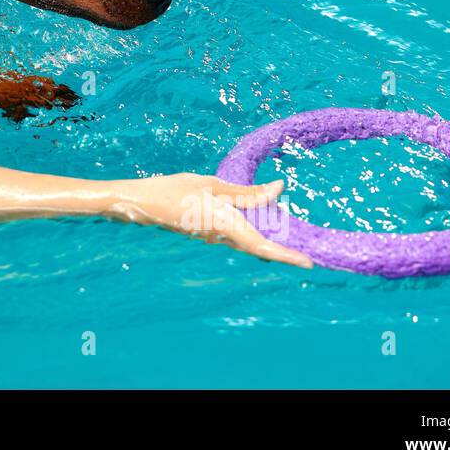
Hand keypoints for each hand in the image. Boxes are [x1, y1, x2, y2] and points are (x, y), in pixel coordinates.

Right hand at [104, 173, 313, 268]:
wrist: (141, 204)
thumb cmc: (174, 190)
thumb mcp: (211, 185)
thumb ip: (245, 192)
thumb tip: (278, 190)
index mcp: (226, 224)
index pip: (263, 245)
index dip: (287, 256)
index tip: (309, 264)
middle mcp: (222, 236)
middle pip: (259, 248)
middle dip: (282, 253)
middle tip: (306, 256)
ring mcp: (213, 237)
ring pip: (248, 242)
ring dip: (268, 241)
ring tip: (287, 237)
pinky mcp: (207, 233)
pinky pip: (235, 235)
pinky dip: (252, 232)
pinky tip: (258, 219)